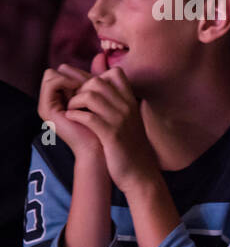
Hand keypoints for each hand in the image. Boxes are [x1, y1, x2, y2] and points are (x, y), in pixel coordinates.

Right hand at [38, 59, 103, 159]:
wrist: (104, 149)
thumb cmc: (108, 125)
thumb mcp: (105, 97)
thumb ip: (100, 77)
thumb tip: (101, 55)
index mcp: (66, 96)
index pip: (68, 70)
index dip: (83, 73)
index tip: (100, 84)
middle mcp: (55, 100)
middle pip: (59, 70)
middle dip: (77, 74)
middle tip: (93, 86)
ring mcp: (49, 104)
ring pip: (52, 73)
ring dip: (72, 77)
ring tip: (86, 89)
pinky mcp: (47, 109)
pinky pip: (51, 82)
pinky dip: (67, 81)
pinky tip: (81, 89)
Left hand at [65, 66, 160, 192]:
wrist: (140, 173)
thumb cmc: (129, 147)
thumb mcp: (129, 121)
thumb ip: (118, 104)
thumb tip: (101, 90)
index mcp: (131, 102)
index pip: (115, 73)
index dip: (95, 77)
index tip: (87, 91)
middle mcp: (127, 107)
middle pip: (97, 81)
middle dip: (80, 89)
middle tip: (75, 103)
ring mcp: (120, 120)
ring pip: (90, 96)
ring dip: (74, 102)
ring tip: (72, 111)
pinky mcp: (111, 135)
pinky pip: (87, 116)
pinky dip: (75, 116)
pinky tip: (73, 120)